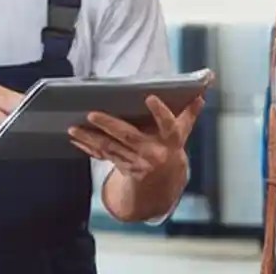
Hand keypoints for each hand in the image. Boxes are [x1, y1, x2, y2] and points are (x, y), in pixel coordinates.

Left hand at [68, 93, 206, 181]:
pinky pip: (103, 156)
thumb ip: (188, 113)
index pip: (168, 124)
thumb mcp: (182, 132)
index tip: (150, 97)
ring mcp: (136, 162)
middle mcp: (153, 153)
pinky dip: (88, 147)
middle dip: (110, 126)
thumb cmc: (171, 147)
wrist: (165, 183)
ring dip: (91, 138)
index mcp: (170, 141)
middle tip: (92, 114)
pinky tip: (75, 138)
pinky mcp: (123, 166)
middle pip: (129, 137)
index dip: (160, 112)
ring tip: (74, 127)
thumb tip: (202, 92)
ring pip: (110, 148)